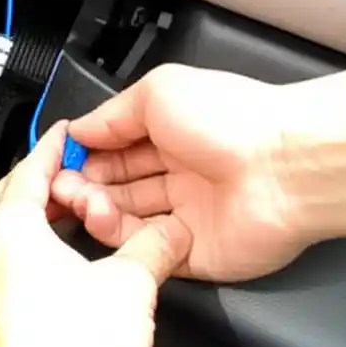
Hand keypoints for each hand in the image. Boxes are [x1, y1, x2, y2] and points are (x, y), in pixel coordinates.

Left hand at [0, 121, 191, 346]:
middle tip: (69, 173)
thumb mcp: (130, 287)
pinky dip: (26, 250)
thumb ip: (155, 247)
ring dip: (30, 216)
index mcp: (12, 231)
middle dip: (36, 178)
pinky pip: (2, 265)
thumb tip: (173, 231)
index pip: (29, 168)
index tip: (65, 132)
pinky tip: (56, 268)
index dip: (52, 145)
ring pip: (0, 232)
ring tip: (68, 217)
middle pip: (4, 196)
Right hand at [53, 64, 311, 281]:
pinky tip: (106, 219)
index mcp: (174, 132)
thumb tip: (79, 129)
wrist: (287, 166)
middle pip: (118, 186)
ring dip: (96, 209)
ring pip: (126, 220)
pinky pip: (147, 251)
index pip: (116, 148)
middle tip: (59, 184)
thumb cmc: (231, 119)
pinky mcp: (194, 253)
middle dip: (83, 184)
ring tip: (79, 199)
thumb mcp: (156, 93)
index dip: (85, 154)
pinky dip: (121, 238)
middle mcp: (181, 173)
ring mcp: (188, 214)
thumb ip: (111, 115)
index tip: (58, 158)